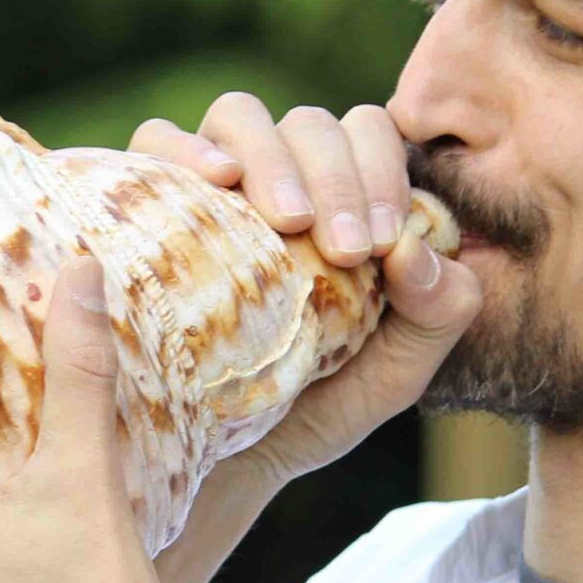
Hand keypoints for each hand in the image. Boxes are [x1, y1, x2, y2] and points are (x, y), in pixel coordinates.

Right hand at [131, 94, 480, 485]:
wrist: (215, 468)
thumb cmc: (306, 413)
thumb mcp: (390, 377)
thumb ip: (437, 314)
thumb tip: (416, 246)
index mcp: (340, 201)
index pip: (367, 134)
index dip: (382, 170)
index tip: (381, 242)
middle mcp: (276, 180)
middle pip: (309, 123)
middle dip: (337, 175)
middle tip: (344, 248)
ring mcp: (207, 187)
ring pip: (238, 115)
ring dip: (273, 155)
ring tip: (287, 220)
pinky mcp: (145, 201)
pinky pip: (154, 140)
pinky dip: (185, 145)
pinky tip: (216, 181)